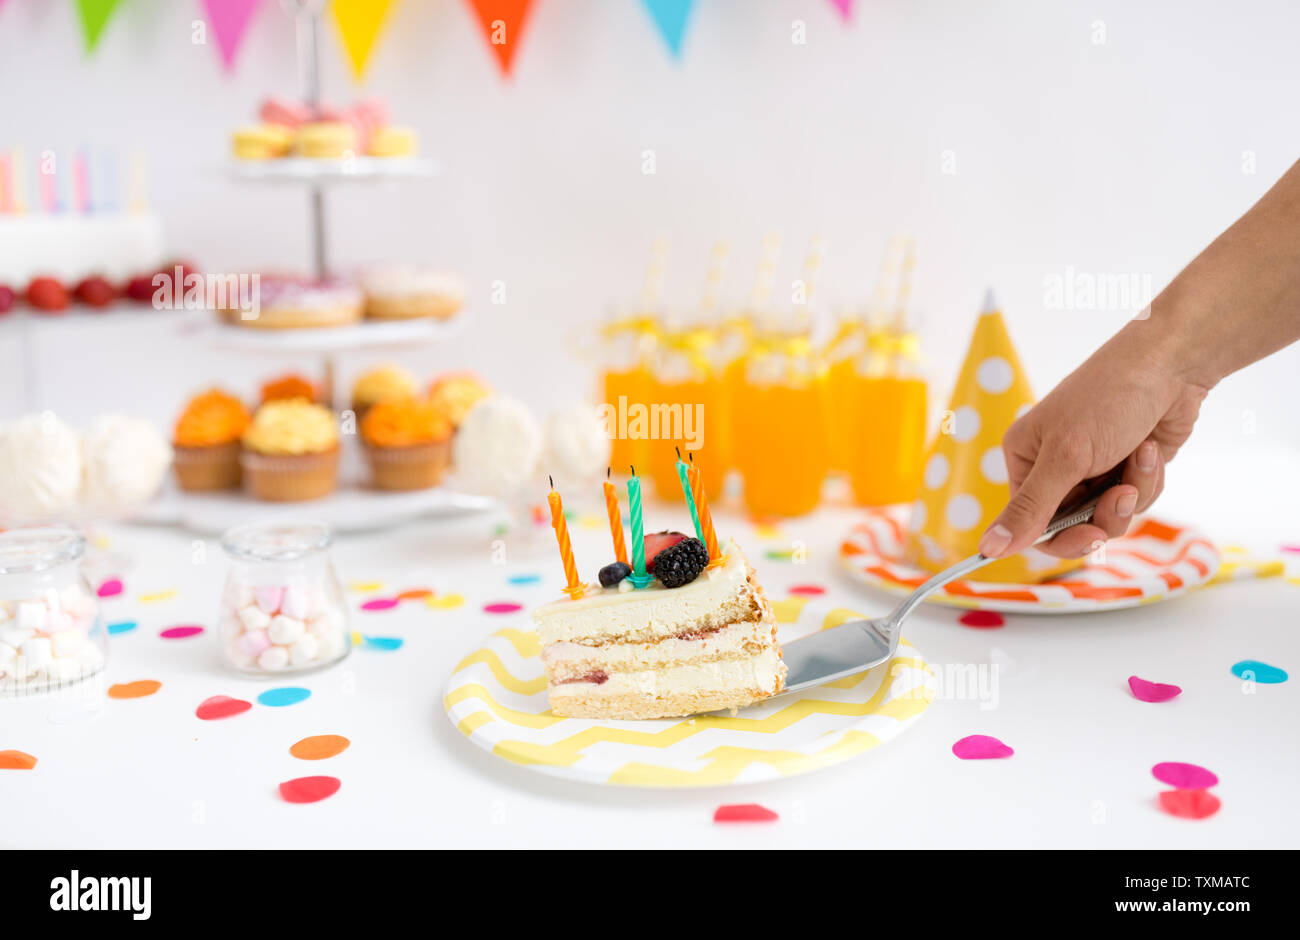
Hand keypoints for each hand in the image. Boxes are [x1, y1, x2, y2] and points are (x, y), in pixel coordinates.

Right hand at [977, 327, 1209, 558]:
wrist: (1171, 364)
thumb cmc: (1109, 398)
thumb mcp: (1065, 458)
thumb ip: (1029, 509)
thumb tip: (987, 548)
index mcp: (1025, 458)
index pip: (1030, 523)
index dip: (1061, 538)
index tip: (1092, 536)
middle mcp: (1054, 466)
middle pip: (1073, 525)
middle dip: (1105, 514)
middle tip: (1123, 497)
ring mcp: (1092, 468)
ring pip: (1109, 515)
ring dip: (1132, 492)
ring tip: (1140, 457)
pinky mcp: (1126, 468)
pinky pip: (1135, 500)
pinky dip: (1148, 480)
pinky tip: (1150, 450)